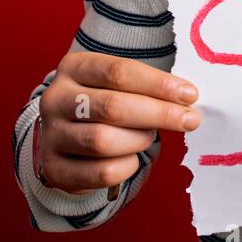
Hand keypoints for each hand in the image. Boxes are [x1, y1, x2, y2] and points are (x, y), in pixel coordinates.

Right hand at [36, 51, 201, 195]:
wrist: (64, 136)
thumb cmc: (102, 103)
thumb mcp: (116, 84)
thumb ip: (145, 86)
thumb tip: (187, 99)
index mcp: (73, 68)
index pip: (118, 72)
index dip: (158, 84)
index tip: (190, 94)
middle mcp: (55, 99)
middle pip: (112, 107)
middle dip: (159, 114)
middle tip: (190, 120)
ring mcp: (51, 135)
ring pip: (103, 142)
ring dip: (138, 140)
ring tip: (149, 137)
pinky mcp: (54, 169)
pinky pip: (101, 173)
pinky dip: (126, 167)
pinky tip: (131, 158)